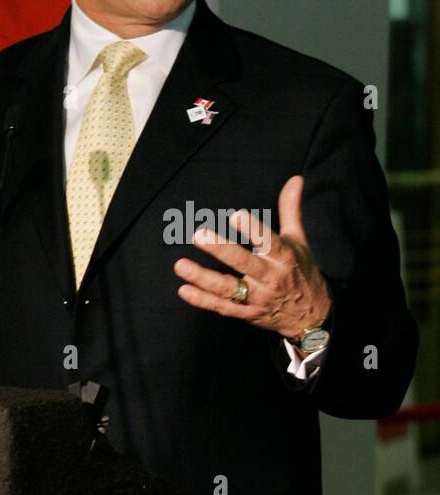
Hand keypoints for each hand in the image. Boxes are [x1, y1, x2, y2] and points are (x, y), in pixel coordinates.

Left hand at [172, 176, 331, 339]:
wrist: (313, 316)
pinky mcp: (248, 314)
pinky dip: (203, 300)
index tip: (236, 214)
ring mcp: (258, 298)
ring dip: (203, 278)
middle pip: (244, 263)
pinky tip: (184, 290)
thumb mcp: (299, 240)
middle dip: (221, 250)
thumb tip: (296, 178)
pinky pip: (223, 308)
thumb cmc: (301, 270)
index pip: (269, 242)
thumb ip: (291, 209)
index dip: (253, 229)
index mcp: (284, 257)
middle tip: (198, 235)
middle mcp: (271, 278)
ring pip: (229, 289)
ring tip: (180, 265)